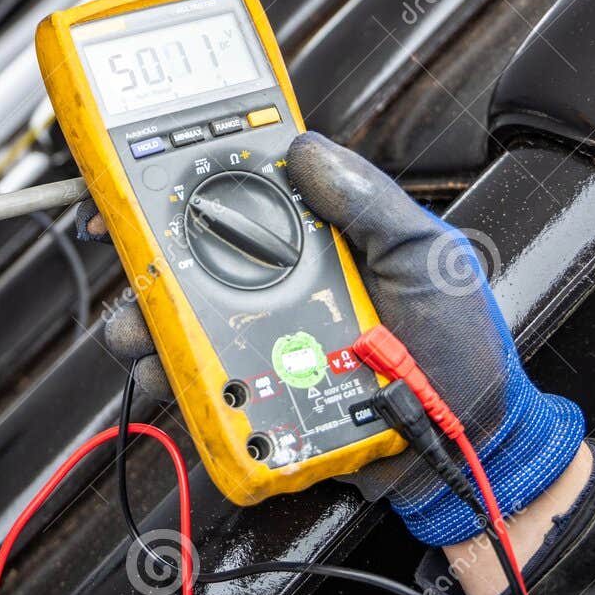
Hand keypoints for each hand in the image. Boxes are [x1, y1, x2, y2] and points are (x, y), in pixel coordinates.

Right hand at [78, 132, 584, 546]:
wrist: (471, 447)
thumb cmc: (460, 348)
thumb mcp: (427, 256)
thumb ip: (370, 200)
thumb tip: (303, 148)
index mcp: (312, 240)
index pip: (238, 195)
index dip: (180, 180)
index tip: (134, 174)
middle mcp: (277, 286)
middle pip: (188, 260)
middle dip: (142, 255)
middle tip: (124, 252)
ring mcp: (262, 342)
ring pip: (180, 325)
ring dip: (145, 323)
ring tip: (141, 332)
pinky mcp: (257, 397)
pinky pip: (201, 387)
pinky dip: (174, 383)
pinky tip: (171, 379)